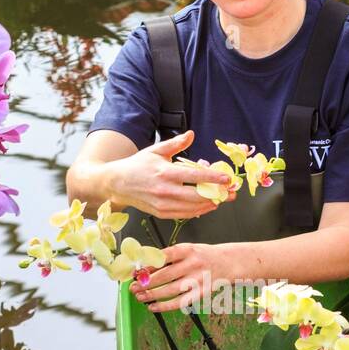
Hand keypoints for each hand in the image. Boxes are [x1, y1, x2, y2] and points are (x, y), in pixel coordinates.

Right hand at [112, 129, 235, 220]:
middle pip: (197, 195)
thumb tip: (191, 134)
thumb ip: (176, 143)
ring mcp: (162, 204)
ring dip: (210, 204)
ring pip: (192, 208)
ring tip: (222, 199)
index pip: (194, 176)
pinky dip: (197, 212)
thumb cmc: (138, 165)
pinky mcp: (161, 213)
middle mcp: (164, 190)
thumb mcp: (156, 150)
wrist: (117, 183)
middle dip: (217, 194)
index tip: (227, 179)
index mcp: (165, 172)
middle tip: (231, 193)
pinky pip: (184, 215)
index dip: (213, 178)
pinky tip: (207, 206)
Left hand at [129, 241, 227, 312]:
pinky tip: (153, 307)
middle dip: (145, 282)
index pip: (162, 257)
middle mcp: (193, 264)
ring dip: (152, 295)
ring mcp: (198, 279)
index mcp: (187, 249)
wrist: (228, 262)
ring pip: (170, 290)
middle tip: (132, 287)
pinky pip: (180, 302)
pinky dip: (164, 306)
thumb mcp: (187, 250)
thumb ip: (168, 257)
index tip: (134, 272)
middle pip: (164, 275)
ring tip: (139, 297)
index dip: (146, 266)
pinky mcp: (201, 293)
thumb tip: (144, 268)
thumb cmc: (202, 256)